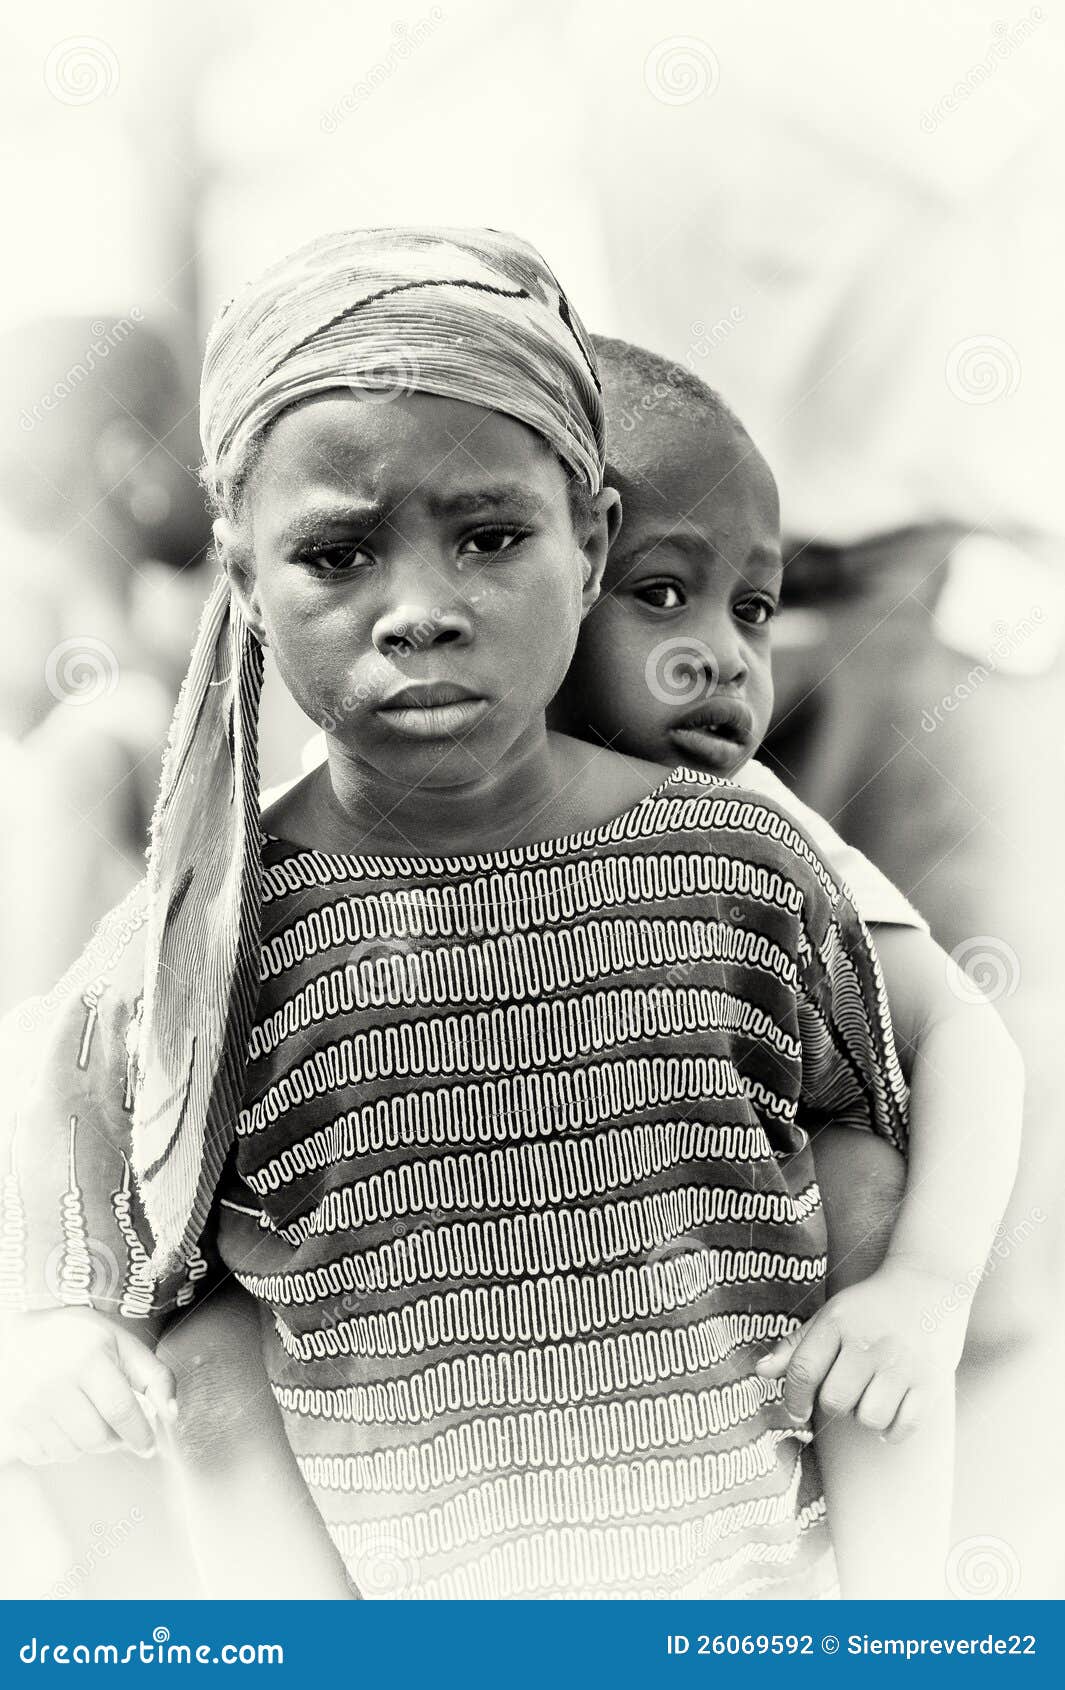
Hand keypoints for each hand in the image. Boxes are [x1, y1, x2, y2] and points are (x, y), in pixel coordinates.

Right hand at [0, 1306, 176, 1464]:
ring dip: (86, 1444)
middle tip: (116, 1426)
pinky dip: (57, 1448)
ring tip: (87, 1418)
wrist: (17, 1336)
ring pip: (71, 1451)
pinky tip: (61, 1425)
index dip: (140, 1434)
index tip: (148, 1444)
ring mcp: (29, 1404)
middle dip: (115, 1439)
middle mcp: (55, 1381)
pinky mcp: (11, 1421)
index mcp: (88, 1357)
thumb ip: (154, 1375)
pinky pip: (42, 1455)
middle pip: (97, 1437)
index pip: (120, 1409)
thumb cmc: (75, 1338)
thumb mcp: (121, 1342)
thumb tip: (172, 1414)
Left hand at [755, 1258, 964, 1440]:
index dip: (793, 1398)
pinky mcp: (930, 1381)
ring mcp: (902, 1363)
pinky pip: (902, 1426)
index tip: (796, 1411)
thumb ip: (796, 1346)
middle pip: (834, 1400)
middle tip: (844, 1392)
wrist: (929, 1283)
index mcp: (839, 1322)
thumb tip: (760, 1372)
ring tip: (870, 1398)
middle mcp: (870, 1342)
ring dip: (864, 1417)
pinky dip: (893, 1429)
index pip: (803, 1371)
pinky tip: (891, 1411)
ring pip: (868, 1418)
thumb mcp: (831, 1315)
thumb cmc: (871, 1306)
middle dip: (833, 1404)